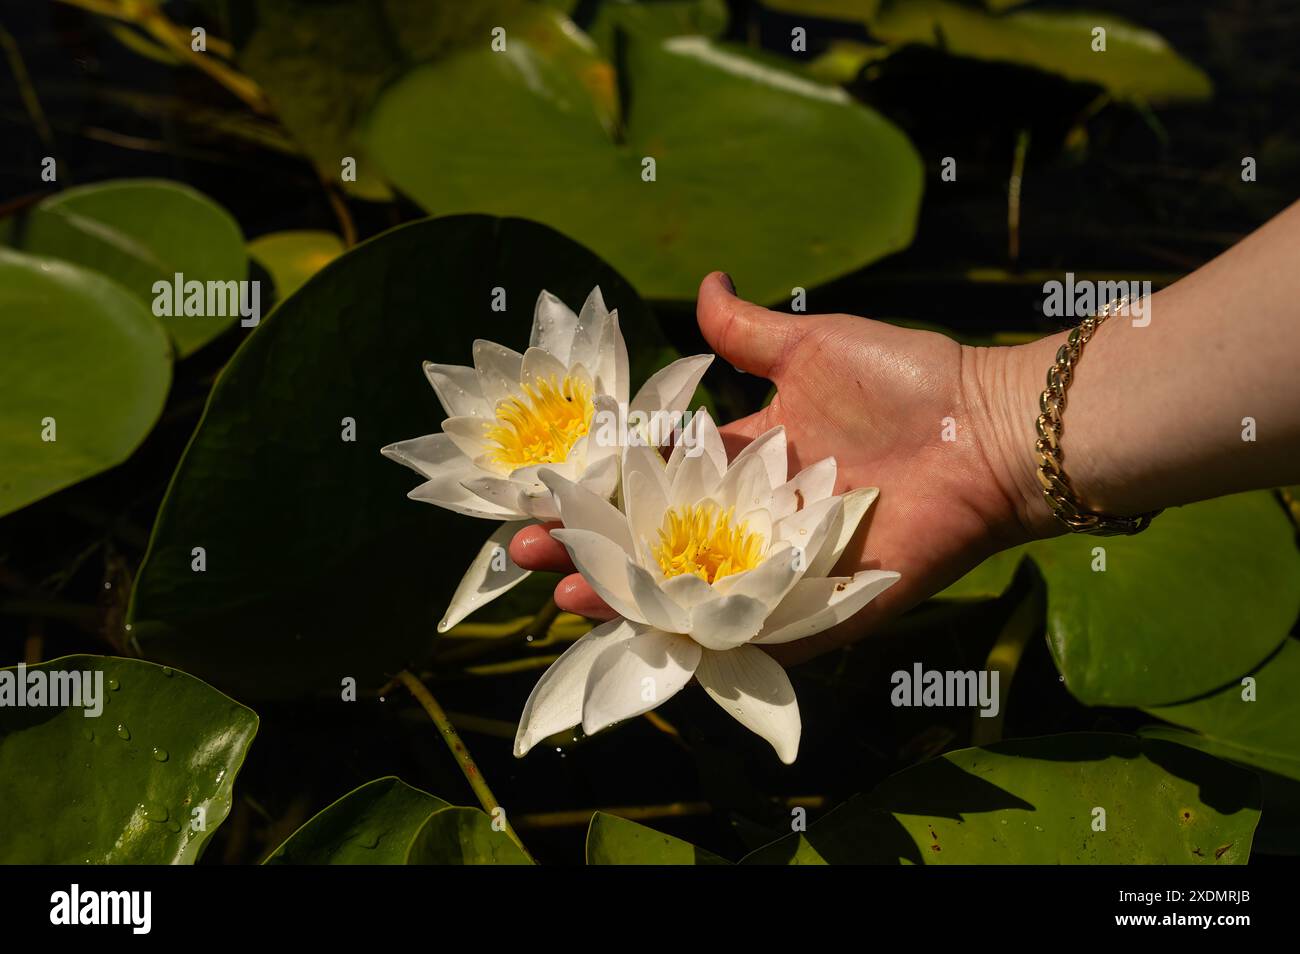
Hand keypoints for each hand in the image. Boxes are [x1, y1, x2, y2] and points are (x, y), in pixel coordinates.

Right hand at [510, 272, 1047, 661]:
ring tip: (566, 598)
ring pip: (690, 595)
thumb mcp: (812, 344)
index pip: (652, 481)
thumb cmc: (908, 380)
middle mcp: (754, 521)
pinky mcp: (821, 609)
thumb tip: (702, 279)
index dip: (596, 486)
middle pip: (657, 544)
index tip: (537, 487)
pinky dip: (703, 640)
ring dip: (627, 601)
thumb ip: (747, 330)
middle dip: (589, 549)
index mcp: (746, 461)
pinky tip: (644, 638)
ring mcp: (784, 570)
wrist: (990, 428)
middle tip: (524, 553)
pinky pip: (756, 634)